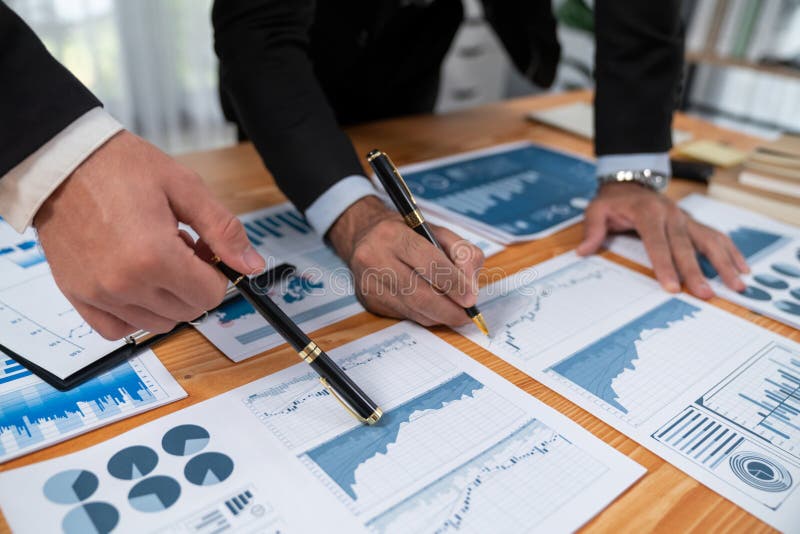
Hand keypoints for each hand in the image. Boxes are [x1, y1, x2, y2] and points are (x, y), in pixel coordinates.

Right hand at [35, 131, 264, 338]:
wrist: (61, 161)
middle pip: (188, 311)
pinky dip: (134, 315)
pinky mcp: (78, 296)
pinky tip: (137, 285)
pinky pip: (116, 329)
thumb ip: (223, 230)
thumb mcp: (185, 187)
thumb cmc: (119, 167)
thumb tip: (252, 265)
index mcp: (155, 256)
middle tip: (181, 250)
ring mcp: (99, 294)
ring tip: (155, 260)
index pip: (211, 295)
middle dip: (195, 284)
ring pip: (158, 324)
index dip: (216, 273)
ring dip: (168, 299)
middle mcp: (125, 283)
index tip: (204, 250)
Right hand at [328, 196, 483, 325]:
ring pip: (413, 309)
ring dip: (439, 316)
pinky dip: (425, 316)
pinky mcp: (369, 301)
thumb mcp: (437, 231)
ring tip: (455, 313)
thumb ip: (462, 252)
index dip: (454, 284)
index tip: (471, 298)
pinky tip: (434, 310)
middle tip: (467, 315)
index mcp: (393, 235)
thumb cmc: (407, 233)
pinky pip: (405, 315)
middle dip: (448, 309)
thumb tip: (469, 287)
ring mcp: (369, 283)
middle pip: (419, 294)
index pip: (429, 264)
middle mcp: (375, 259)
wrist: (364, 237)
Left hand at [577, 182, 747, 298]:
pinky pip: (715, 236)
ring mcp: (685, 218)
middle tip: (705, 294)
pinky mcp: (693, 223)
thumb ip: (592, 230)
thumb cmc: (613, 201)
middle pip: (685, 246)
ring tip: (737, 284)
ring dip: (724, 263)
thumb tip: (583, 251)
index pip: (657, 243)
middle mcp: (671, 214)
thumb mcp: (596, 210)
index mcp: (647, 212)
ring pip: (708, 240)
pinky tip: (742, 268)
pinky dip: (731, 251)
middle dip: (695, 272)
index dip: (665, 265)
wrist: (631, 182)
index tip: (672, 286)